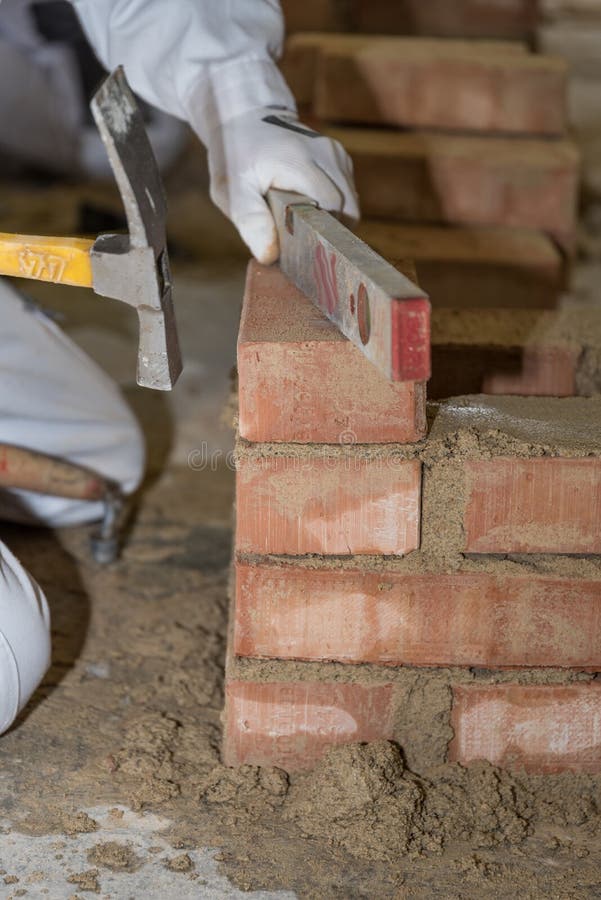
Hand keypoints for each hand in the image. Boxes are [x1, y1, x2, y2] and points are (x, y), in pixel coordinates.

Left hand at [205, 107, 359, 263]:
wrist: (244, 117)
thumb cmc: (234, 157)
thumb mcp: (231, 190)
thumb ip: (250, 220)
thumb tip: (270, 255)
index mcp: (301, 162)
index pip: (333, 209)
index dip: (322, 233)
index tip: (301, 247)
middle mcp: (326, 154)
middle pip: (349, 209)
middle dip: (329, 230)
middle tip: (301, 240)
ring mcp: (336, 153)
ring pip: (351, 202)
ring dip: (332, 219)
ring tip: (302, 221)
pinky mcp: (339, 156)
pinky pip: (347, 192)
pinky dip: (333, 206)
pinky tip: (308, 206)